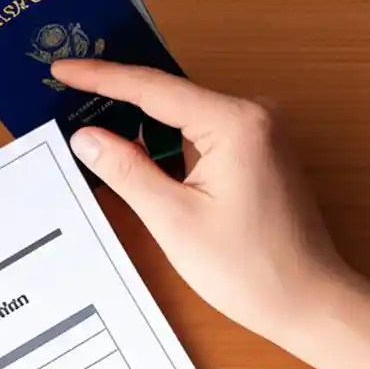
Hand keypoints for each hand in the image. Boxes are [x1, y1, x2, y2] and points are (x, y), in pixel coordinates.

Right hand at [52, 60, 355, 345]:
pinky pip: (199, 133)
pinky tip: (131, 150)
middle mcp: (253, 115)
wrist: (308, 300)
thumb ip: (126, 170)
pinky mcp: (258, 152)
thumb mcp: (173, 218)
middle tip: (66, 86)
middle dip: (116, 93)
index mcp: (234, 123)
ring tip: (87, 118)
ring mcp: (259, 132)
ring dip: (139, 121)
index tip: (61, 68)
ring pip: (182, 115)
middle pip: (168, 94)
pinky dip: (164, 141)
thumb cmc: (248, 268)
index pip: (152, 88)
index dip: (101, 76)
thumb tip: (85, 136)